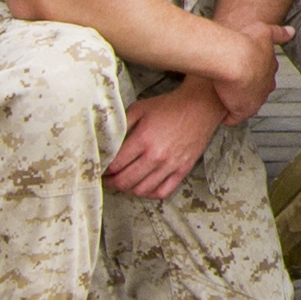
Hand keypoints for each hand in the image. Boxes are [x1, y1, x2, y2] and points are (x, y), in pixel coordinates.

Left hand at [108, 80, 229, 197]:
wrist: (201, 105)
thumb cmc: (169, 106)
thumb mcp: (139, 108)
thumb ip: (121, 124)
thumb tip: (105, 141)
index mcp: (143, 139)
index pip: (115, 165)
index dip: (103, 170)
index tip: (99, 169)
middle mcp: (156, 155)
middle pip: (125, 181)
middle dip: (111, 183)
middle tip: (106, 180)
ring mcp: (170, 165)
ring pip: (141, 190)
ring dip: (128, 189)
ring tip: (123, 183)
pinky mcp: (183, 170)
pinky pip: (163, 192)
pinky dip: (150, 194)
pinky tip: (144, 187)